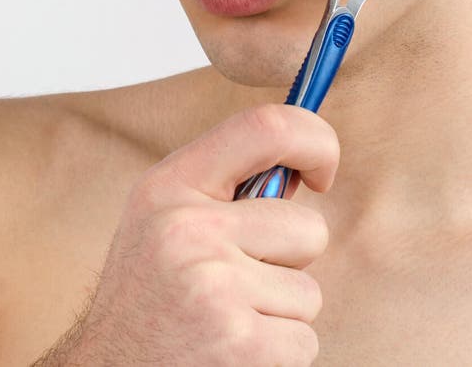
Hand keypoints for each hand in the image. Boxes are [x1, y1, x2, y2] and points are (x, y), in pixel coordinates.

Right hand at [71, 104, 339, 365]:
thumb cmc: (149, 296)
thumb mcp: (164, 218)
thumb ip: (225, 187)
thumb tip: (303, 168)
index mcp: (171, 186)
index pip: (266, 127)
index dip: (315, 140)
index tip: (322, 172)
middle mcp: (188, 228)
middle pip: (308, 228)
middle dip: (291, 261)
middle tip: (238, 282)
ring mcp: (214, 286)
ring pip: (308, 293)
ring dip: (280, 313)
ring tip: (225, 319)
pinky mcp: (239, 342)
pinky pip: (304, 341)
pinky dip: (278, 354)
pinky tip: (231, 353)